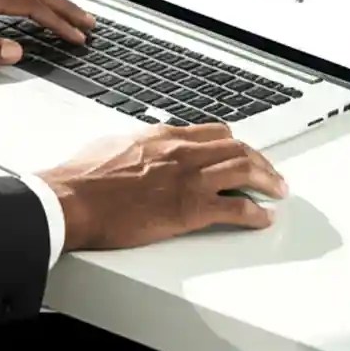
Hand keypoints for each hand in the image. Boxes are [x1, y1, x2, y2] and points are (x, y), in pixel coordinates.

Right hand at [37, 123, 287, 250]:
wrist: (72, 199)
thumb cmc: (83, 177)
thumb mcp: (113, 145)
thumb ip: (136, 145)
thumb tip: (138, 149)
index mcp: (164, 136)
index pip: (213, 132)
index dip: (234, 143)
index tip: (243, 151)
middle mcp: (182, 152)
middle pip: (237, 148)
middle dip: (260, 160)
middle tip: (270, 172)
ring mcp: (189, 179)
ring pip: (245, 169)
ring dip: (268, 180)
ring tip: (277, 190)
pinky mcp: (190, 208)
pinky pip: (236, 207)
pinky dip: (256, 212)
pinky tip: (263, 217)